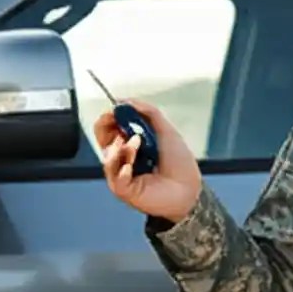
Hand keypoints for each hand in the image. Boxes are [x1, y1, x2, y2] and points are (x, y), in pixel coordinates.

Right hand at [92, 99, 201, 222]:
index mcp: (132, 144)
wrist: (189, 188)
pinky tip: (131, 166)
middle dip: (107, 130)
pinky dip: (122, 168)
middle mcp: (125, 158)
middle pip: (103, 142)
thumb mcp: (166, 131)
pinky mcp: (125, 190)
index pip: (110, 128)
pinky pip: (116, 177)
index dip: (109, 118)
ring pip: (108, 158)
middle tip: (118, 126)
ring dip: (121, 148)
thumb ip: (148, 113)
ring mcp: (123, 174)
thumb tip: (126, 101)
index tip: (114, 110)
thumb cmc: (180, 164)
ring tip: (136, 144)